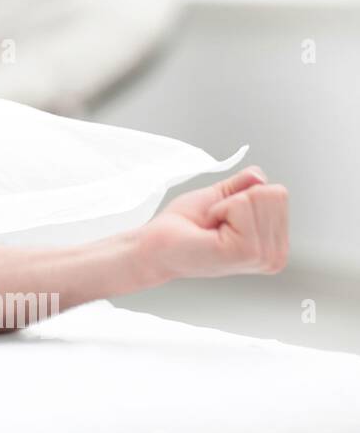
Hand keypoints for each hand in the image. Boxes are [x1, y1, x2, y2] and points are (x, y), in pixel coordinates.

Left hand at [137, 166, 288, 283]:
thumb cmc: (182, 226)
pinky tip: (208, 232)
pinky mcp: (245, 252)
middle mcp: (274, 257)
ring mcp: (261, 257)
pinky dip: (219, 209)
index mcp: (275, 246)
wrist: (154, 247)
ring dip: (225, 206)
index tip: (222, 217)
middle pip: (273, 193)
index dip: (242, 196)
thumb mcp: (219, 198)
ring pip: (258, 196)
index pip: (279, 193)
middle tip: (214, 222)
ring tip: (211, 228)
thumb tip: (258, 175)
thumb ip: (243, 185)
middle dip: (236, 200)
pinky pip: (241, 204)